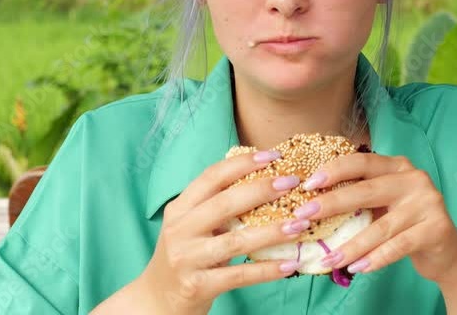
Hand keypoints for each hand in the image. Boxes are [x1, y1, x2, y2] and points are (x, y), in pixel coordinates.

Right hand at [138, 149, 310, 314]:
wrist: (157, 301)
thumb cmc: (185, 257)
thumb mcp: (191, 227)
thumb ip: (216, 208)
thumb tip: (265, 184)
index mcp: (180, 209)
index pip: (211, 177)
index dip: (242, 163)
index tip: (272, 156)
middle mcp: (180, 230)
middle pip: (224, 203)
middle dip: (261, 190)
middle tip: (291, 182)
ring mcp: (187, 259)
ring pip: (236, 241)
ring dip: (272, 232)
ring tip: (300, 225)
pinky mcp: (197, 286)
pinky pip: (238, 275)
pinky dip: (266, 270)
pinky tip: (290, 265)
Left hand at [292, 153, 456, 284]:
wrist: (447, 251)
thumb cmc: (405, 224)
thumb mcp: (383, 204)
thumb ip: (359, 197)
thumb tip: (311, 204)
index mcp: (397, 166)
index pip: (362, 162)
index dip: (334, 170)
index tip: (308, 184)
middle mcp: (414, 179)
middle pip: (366, 190)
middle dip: (332, 204)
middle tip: (303, 216)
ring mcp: (428, 202)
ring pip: (381, 227)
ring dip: (351, 245)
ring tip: (329, 259)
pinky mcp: (437, 229)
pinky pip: (399, 246)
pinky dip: (375, 258)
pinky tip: (357, 268)